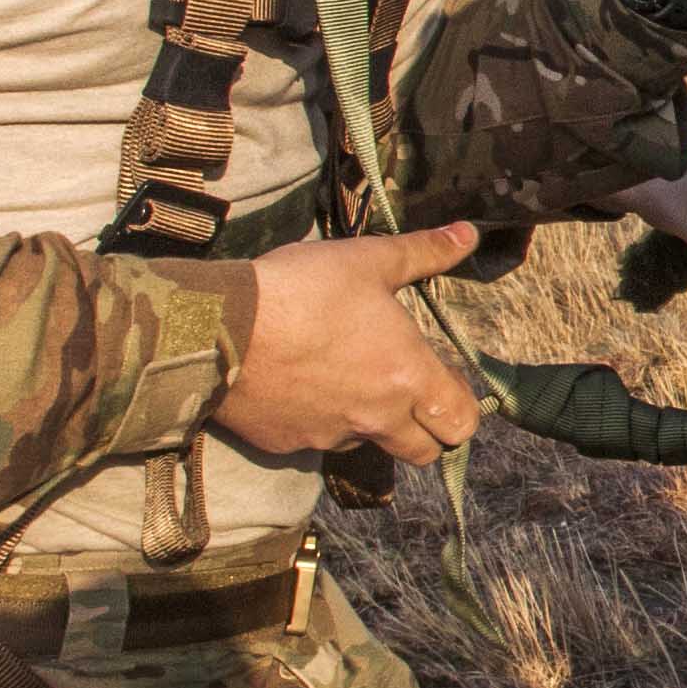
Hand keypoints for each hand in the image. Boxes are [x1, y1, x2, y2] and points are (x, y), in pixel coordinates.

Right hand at [209, 223, 485, 462]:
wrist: (219, 329)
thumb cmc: (302, 290)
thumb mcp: (369, 260)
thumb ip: (425, 252)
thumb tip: (468, 235)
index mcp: (408, 378)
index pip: (461, 422)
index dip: (460, 406)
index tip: (445, 383)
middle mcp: (376, 419)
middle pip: (424, 452)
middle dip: (426, 431)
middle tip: (409, 395)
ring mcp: (330, 437)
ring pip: (367, 445)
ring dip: (368, 423)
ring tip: (344, 378)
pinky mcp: (287, 443)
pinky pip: (314, 441)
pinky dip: (316, 420)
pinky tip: (297, 384)